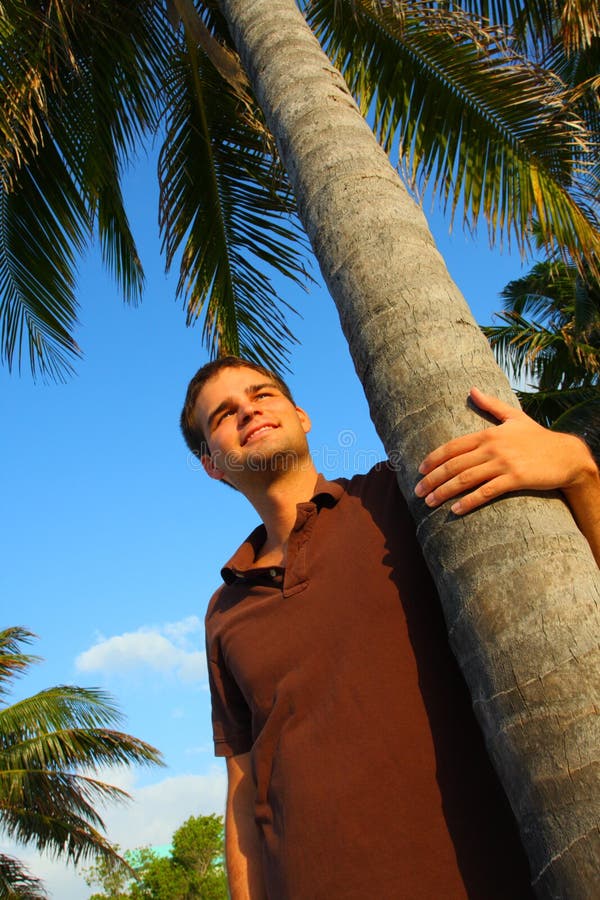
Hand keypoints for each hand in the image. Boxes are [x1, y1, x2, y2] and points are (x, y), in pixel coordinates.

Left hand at [414, 387, 594, 514]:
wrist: (567, 455)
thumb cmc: (539, 438)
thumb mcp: (514, 417)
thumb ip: (491, 405)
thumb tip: (472, 389)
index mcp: (488, 433)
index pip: (453, 446)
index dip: (434, 459)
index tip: (419, 470)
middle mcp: (493, 448)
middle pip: (454, 465)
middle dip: (433, 479)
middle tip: (417, 492)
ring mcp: (504, 464)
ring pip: (466, 479)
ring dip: (444, 492)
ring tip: (429, 502)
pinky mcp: (515, 479)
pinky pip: (486, 492)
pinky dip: (469, 502)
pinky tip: (455, 510)